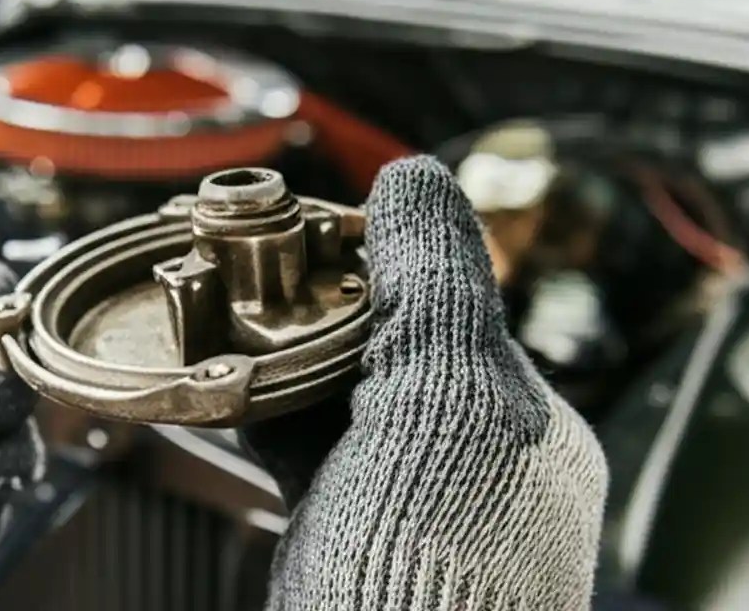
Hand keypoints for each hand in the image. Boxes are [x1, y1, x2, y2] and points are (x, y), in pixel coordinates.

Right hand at [251, 157, 606, 609]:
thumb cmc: (430, 573)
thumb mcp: (443, 395)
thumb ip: (434, 282)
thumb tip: (415, 177)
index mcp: (524, 421)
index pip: (448, 301)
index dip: (373, 257)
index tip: (306, 230)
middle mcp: (475, 460)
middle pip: (386, 343)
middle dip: (316, 304)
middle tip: (246, 271)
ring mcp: (408, 498)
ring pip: (338, 393)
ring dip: (281, 350)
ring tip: (224, 315)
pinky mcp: (347, 529)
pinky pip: (305, 445)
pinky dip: (263, 406)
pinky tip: (224, 386)